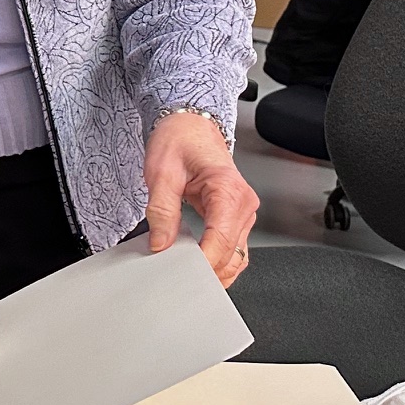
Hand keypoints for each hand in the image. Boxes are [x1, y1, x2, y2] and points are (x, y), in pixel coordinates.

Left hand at [145, 110, 257, 285]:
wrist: (190, 126)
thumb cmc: (179, 141)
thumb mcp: (161, 172)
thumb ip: (162, 209)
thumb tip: (161, 243)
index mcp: (228, 189)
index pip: (221, 238)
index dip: (203, 261)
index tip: (182, 273)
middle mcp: (243, 203)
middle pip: (231, 253)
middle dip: (206, 269)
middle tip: (176, 278)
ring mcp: (243, 212)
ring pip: (237, 256)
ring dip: (215, 271)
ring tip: (186, 276)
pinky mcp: (236, 218)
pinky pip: (233, 248)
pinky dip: (219, 261)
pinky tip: (199, 267)